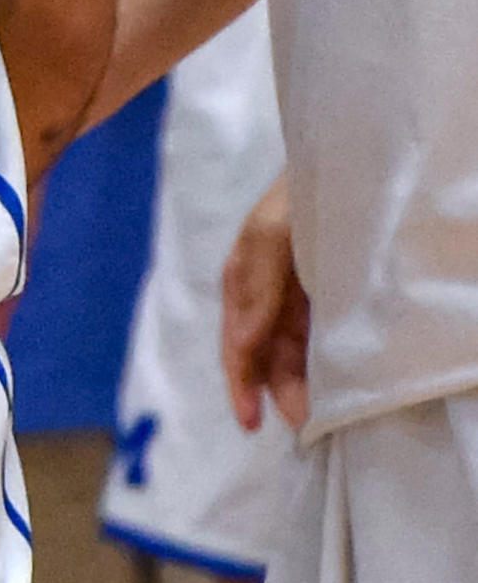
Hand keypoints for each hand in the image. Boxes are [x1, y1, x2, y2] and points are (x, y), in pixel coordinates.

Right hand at [221, 175, 309, 434]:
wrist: (345, 157)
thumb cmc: (301, 191)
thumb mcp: (272, 234)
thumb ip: (257, 287)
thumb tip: (243, 343)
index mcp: (241, 280)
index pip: (237, 345)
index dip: (242, 386)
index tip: (252, 423)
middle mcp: (263, 293)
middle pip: (264, 355)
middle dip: (279, 391)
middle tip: (305, 425)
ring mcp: (293, 294)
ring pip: (289, 351)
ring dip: (300, 382)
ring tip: (321, 412)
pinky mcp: (320, 293)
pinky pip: (313, 336)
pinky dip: (317, 361)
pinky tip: (332, 379)